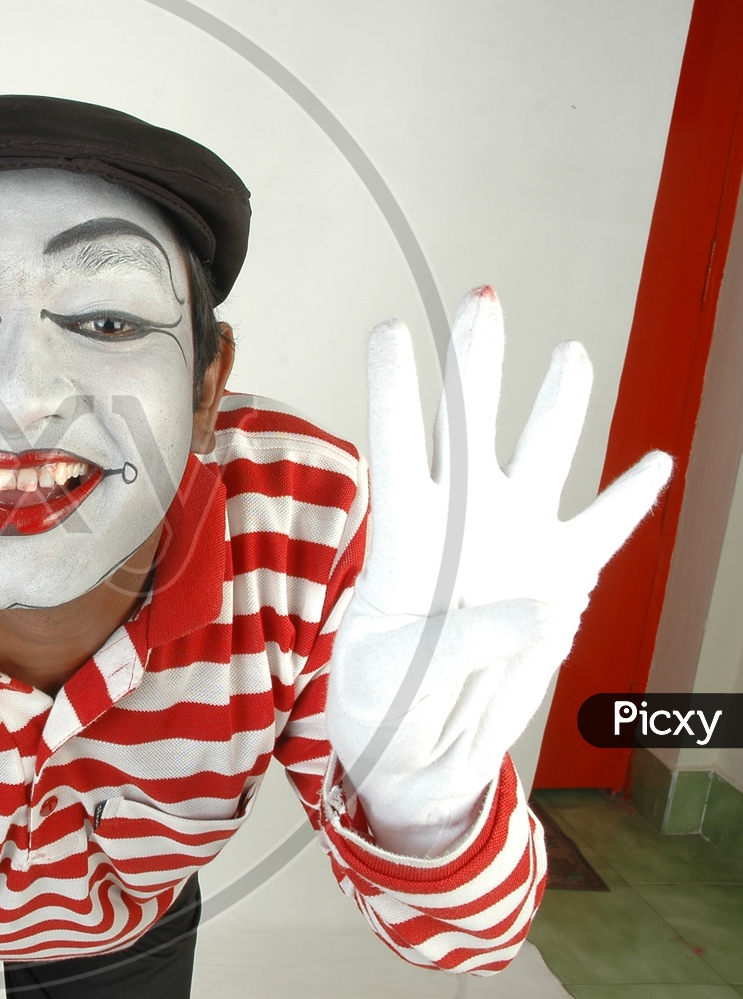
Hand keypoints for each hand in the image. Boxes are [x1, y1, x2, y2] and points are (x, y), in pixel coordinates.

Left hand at [327, 288, 669, 855]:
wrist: (419, 744)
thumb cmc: (385, 700)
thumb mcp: (403, 673)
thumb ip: (467, 637)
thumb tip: (545, 603)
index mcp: (404, 537)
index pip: (397, 447)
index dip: (394, 389)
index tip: (389, 331)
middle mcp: (461, 521)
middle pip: (470, 424)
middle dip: (478, 362)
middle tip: (483, 298)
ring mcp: (513, 542)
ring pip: (542, 455)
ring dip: (559, 403)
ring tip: (568, 352)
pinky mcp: (559, 578)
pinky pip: (605, 531)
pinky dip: (632, 501)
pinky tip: (656, 460)